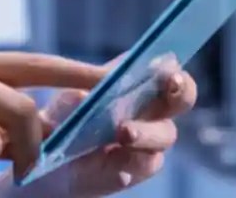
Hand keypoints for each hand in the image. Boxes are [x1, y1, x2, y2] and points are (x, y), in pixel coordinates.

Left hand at [22, 61, 197, 196]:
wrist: (54, 158)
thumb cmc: (66, 116)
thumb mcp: (66, 100)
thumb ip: (78, 94)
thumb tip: (84, 95)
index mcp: (139, 85)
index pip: (168, 70)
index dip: (174, 67)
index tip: (170, 66)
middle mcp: (152, 111)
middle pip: (181, 99)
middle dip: (180, 91)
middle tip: (171, 85)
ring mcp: (149, 142)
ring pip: (164, 134)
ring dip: (147, 131)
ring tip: (125, 131)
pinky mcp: (137, 170)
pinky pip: (143, 165)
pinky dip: (130, 162)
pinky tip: (117, 163)